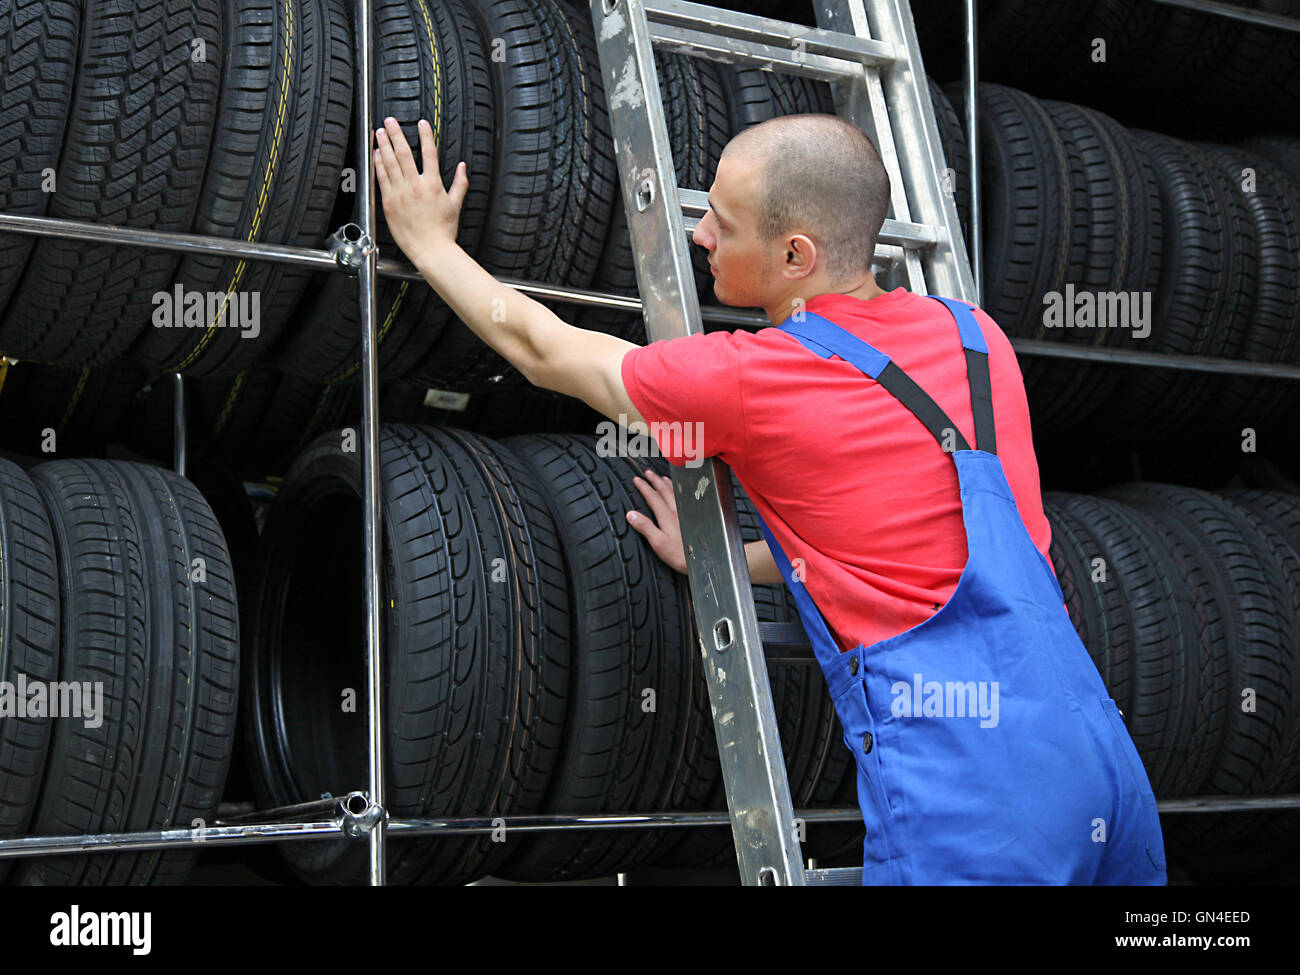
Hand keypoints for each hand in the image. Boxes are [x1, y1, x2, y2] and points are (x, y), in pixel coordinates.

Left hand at [372, 116, 467, 264]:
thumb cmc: (443, 231)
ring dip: (384, 145)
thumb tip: (463, 166)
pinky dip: (378, 164)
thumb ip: (460, 183)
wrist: (430, 250)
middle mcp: (415, 187)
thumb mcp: (456, 205)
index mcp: (433, 185)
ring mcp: (400, 194)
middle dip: (396, 134)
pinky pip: (382, 179)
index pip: (429, 153)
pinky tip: (377, 154)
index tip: (421, 123)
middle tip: (390, 121)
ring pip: (390, 163)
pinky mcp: (389, 203)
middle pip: (404, 153)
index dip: (425, 135)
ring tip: (379, 132)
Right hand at [627, 469, 686, 573]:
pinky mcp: (695, 518)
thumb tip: (630, 514)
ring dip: (668, 484)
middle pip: (665, 491)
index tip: (637, 480)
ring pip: (676, 493)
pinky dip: (679, 492)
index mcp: (667, 517)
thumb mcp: (658, 543)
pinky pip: (685, 499)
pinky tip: (681, 494)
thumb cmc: (681, 555)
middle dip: (655, 480)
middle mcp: (678, 512)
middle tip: (648, 473)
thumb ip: (644, 527)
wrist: (703, 561)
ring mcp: (687, 514)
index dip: (644, 487)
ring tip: (662, 478)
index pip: (653, 497)